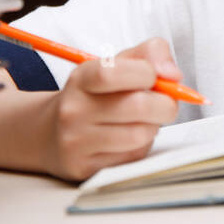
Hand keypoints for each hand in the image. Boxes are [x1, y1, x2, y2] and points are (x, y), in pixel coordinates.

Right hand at [42, 38, 181, 181]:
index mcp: (81, 78)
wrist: (50, 133)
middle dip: (165, 104)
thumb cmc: (96, 94)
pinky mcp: (86, 169)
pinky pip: (133, 157)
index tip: (155, 77)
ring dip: (154, 127)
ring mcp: (76, 142)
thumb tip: (173, 75)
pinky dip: (143, 146)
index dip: (147, 72)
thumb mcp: (117, 63)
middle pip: (137, 106)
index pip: (113, 72)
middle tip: (166, 103)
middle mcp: (74, 110)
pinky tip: (131, 138)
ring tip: (146, 121)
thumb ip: (150, 54)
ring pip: (139, 135)